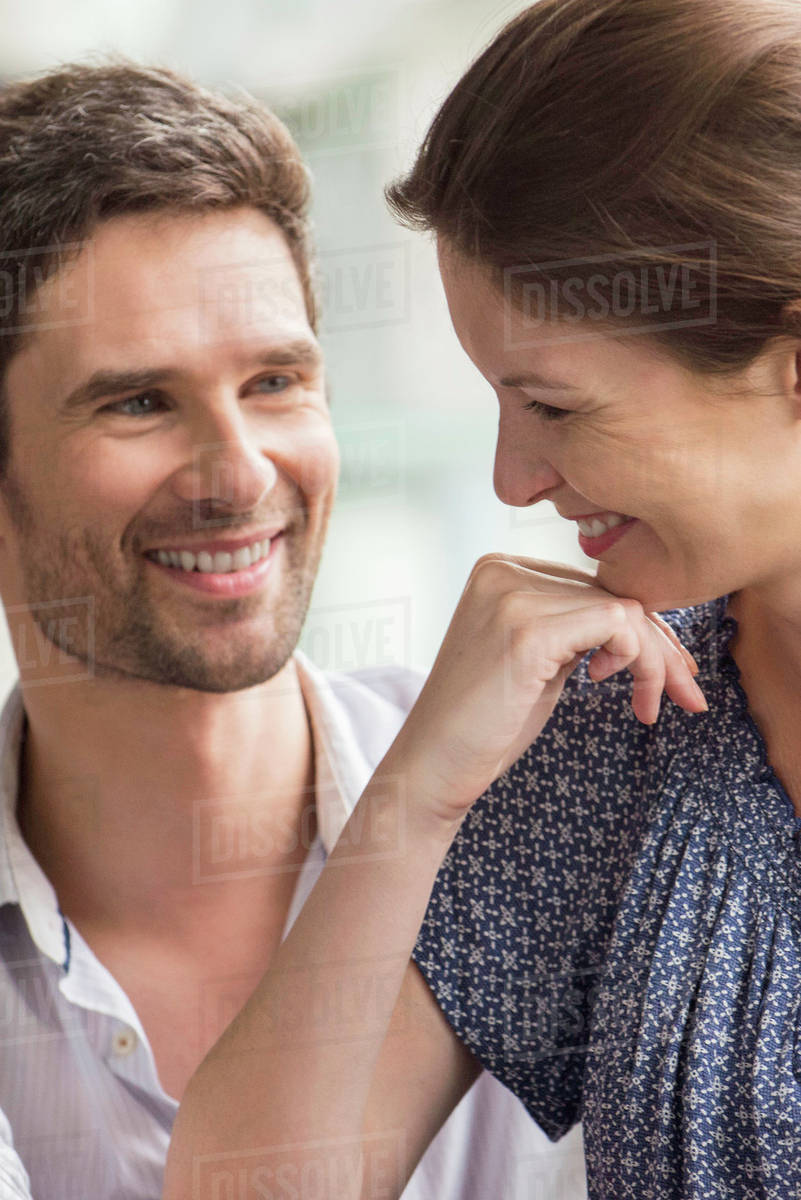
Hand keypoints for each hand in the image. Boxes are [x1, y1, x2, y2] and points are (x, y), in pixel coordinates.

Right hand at [387, 554, 706, 827]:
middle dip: (659, 648)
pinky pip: (617, 624)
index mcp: (499, 569)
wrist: (431, 767)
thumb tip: (643, 620)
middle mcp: (502, 570)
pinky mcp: (527, 630)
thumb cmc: (483, 725)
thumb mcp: (536, 660)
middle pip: (612, 593)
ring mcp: (512, 595)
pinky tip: (617, 690)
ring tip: (650, 705)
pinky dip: (638, 660)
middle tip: (685, 696)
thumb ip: (573, 628)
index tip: (665, 675)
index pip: (592, 585)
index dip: (638, 629)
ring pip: (624, 609)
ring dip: (653, 661)